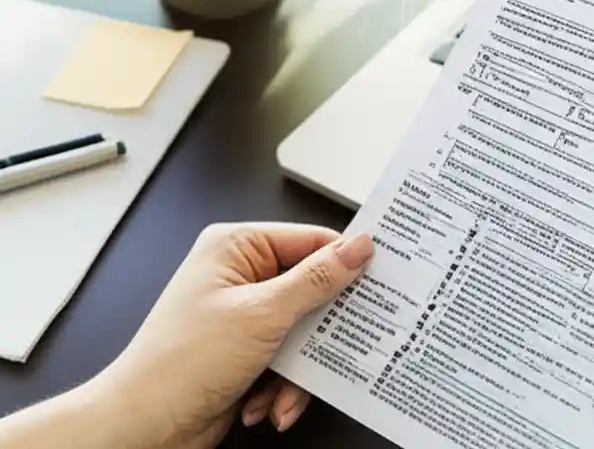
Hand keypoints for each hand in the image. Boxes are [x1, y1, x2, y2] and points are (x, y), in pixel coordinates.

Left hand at [93, 222, 372, 447]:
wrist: (143, 427)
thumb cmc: (181, 363)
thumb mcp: (263, 314)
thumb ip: (318, 279)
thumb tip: (359, 247)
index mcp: (236, 246)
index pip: (311, 240)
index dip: (345, 263)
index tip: (376, 285)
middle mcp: (238, 274)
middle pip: (311, 289)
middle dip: (318, 332)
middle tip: (335, 345)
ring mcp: (242, 314)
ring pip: (303, 331)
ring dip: (299, 370)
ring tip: (283, 392)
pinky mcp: (245, 349)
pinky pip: (288, 358)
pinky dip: (284, 385)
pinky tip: (267, 404)